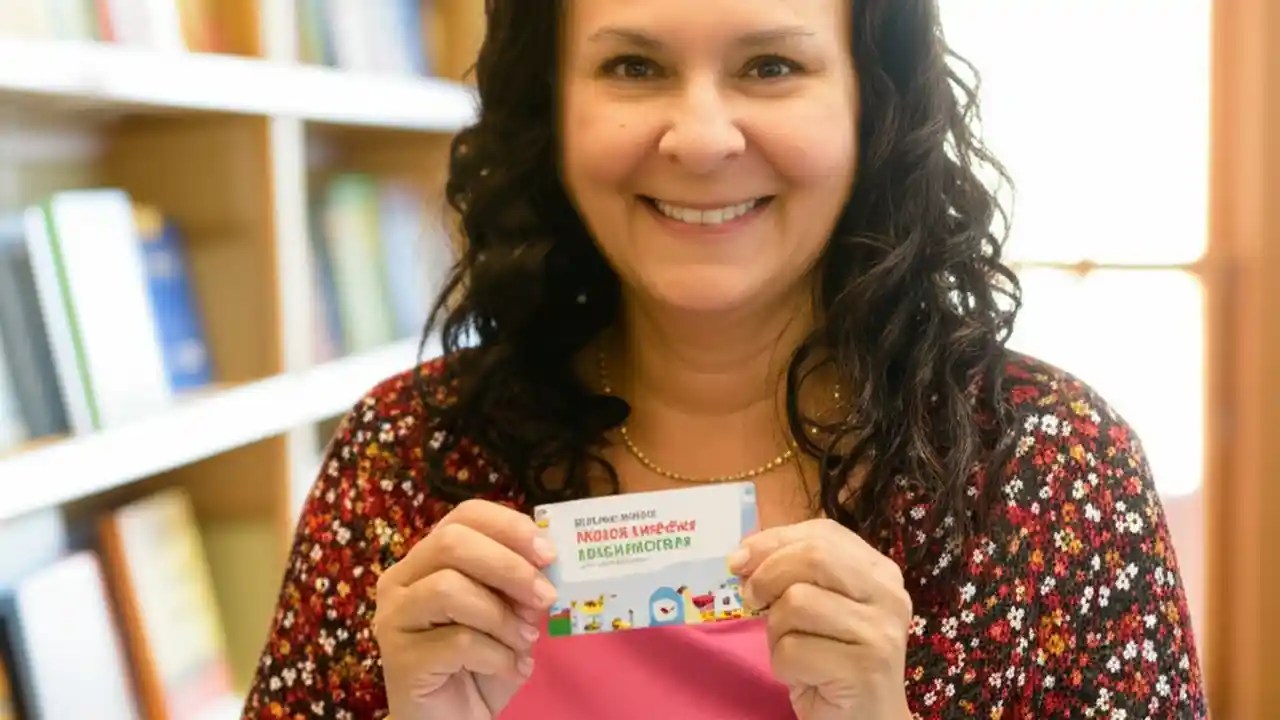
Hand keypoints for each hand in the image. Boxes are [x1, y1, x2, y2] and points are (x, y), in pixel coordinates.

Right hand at [373, 499, 557, 719]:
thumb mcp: (510, 616)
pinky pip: (458, 642)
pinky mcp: (398, 658)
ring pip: (449, 589)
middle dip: (509, 567)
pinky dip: (498, 655)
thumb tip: (545, 564)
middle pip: (451, 543)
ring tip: (526, 643)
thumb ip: (519, 587)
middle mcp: (400, 580)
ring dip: (502, 617)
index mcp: (427, 558)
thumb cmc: (481, 663)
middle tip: (546, 596)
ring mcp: (394, 618)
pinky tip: (512, 670)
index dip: (509, 526)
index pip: (464, 516)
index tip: (548, 552)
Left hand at [730, 519, 912, 719]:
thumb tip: (742, 557)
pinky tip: (803, 677)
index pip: (823, 533)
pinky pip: (792, 650)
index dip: (773, 540)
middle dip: (768, 574)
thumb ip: (791, 575)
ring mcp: (881, 632)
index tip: (739, 560)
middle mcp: (889, 595)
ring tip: (792, 650)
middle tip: (752, 599)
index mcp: (880, 572)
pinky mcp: (864, 669)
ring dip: (776, 631)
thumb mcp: (817, 608)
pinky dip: (782, 666)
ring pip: (796, 603)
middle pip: (813, 556)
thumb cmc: (834, 663)